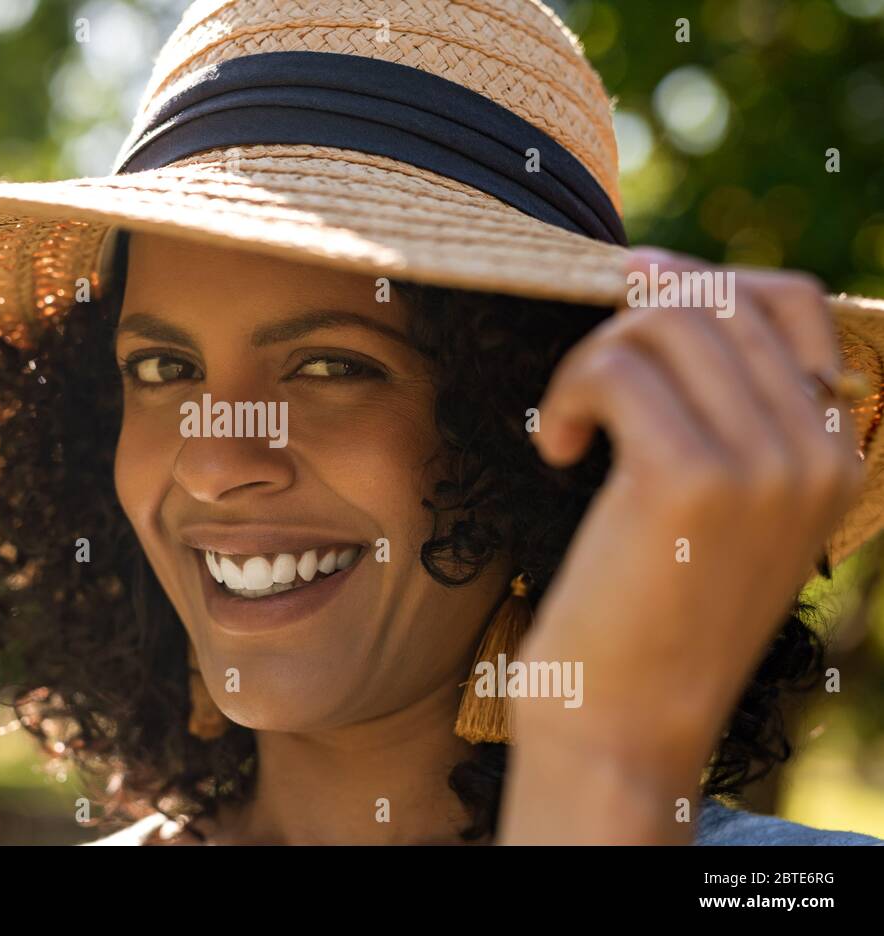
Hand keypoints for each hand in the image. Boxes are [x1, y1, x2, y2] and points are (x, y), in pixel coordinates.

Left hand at [502, 249, 863, 836]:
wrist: (624, 725)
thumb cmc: (647, 612)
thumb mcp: (710, 506)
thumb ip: (718, 406)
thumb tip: (659, 275)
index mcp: (835, 453)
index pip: (786, 301)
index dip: (694, 282)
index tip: (627, 297)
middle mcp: (816, 450)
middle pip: (719, 297)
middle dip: (630, 312)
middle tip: (582, 375)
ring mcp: (763, 462)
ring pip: (665, 320)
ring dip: (590, 359)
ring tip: (568, 428)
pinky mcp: (688, 477)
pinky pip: (616, 365)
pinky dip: (566, 393)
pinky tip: (554, 451)